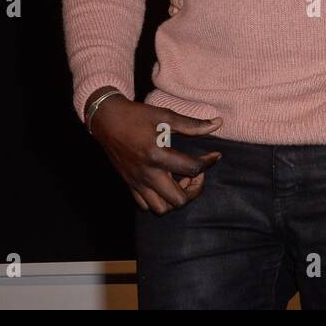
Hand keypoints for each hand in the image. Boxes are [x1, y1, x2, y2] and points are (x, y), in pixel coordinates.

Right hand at [88, 92, 223, 213]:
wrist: (107, 120)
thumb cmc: (137, 116)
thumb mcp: (166, 116)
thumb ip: (193, 125)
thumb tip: (218, 124)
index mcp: (156, 155)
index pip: (191, 169)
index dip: (209, 163)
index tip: (215, 156)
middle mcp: (146, 174)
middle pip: (178, 200)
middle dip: (194, 190)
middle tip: (196, 173)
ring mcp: (136, 182)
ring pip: (161, 209)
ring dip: (176, 198)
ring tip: (180, 180)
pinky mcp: (129, 185)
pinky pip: (145, 205)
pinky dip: (159, 200)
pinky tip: (165, 183)